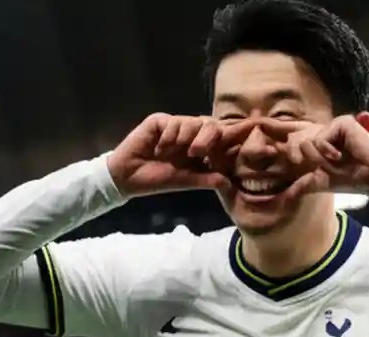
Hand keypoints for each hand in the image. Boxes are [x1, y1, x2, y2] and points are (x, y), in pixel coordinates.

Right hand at [107, 114, 246, 197]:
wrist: (128, 177)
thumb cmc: (157, 179)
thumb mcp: (186, 181)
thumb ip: (207, 179)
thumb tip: (229, 182)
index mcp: (200, 148)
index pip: (220, 137)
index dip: (230, 136)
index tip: (240, 135)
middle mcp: (190, 133)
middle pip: (211, 124)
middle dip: (207, 138)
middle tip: (195, 153)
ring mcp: (176, 125)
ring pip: (193, 121)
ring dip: (184, 138)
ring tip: (169, 154)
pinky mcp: (160, 121)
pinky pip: (173, 121)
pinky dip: (169, 137)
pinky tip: (159, 149)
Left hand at [256, 115, 368, 200]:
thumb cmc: (347, 179)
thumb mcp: (316, 181)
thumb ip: (297, 181)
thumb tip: (275, 188)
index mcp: (313, 142)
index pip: (288, 134)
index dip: (272, 130)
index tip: (253, 129)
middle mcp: (319, 130)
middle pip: (292, 138)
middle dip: (293, 154)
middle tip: (305, 162)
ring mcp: (330, 125)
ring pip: (305, 141)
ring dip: (317, 158)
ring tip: (334, 162)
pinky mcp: (341, 123)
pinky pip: (320, 139)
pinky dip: (328, 152)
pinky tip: (340, 156)